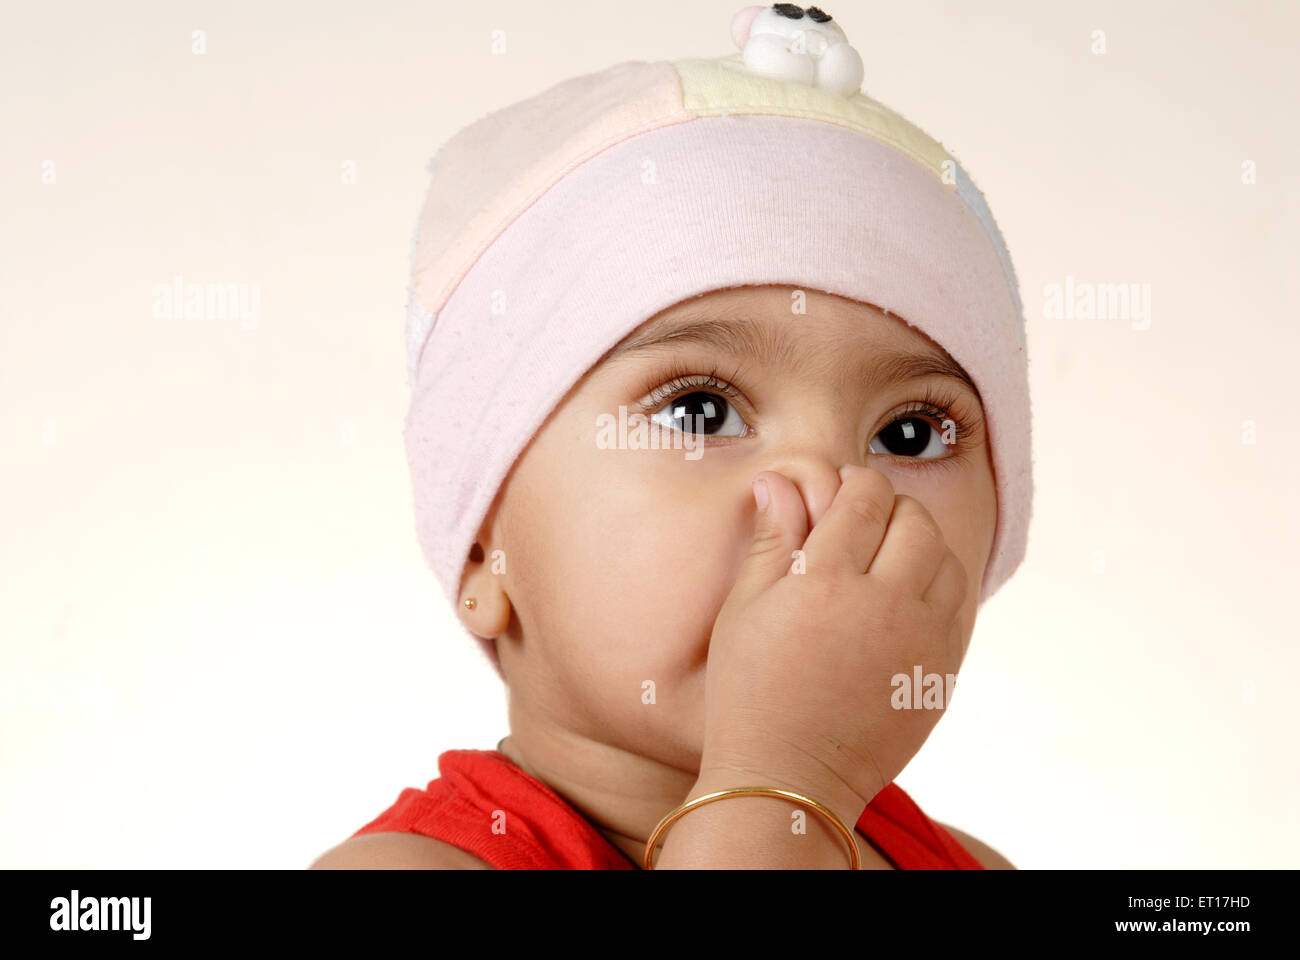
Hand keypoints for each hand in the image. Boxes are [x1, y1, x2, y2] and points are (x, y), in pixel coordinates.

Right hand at [697, 464, 969, 825]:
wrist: (789, 777)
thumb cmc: (751, 693)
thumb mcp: (743, 610)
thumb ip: (770, 540)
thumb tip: (778, 481)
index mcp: (827, 582)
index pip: (864, 498)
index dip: (854, 483)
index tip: (840, 492)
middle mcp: (884, 605)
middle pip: (914, 521)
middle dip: (890, 508)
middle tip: (863, 522)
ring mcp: (921, 641)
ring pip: (946, 559)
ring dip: (920, 545)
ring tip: (886, 559)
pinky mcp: (941, 673)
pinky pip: (959, 606)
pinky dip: (938, 588)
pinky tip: (904, 599)